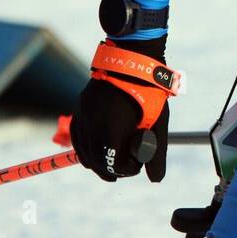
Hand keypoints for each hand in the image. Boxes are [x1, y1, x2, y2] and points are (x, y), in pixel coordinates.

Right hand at [69, 35, 172, 182]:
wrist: (133, 57)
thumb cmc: (149, 90)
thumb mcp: (158, 121)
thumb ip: (157, 152)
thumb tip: (156, 180)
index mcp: (111, 127)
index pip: (112, 163)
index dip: (127, 169)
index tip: (138, 165)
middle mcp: (92, 123)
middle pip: (95, 161)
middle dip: (111, 169)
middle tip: (126, 170)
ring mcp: (83, 115)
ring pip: (83, 151)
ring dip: (97, 161)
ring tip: (112, 166)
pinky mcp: (80, 108)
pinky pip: (78, 136)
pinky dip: (86, 148)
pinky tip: (95, 152)